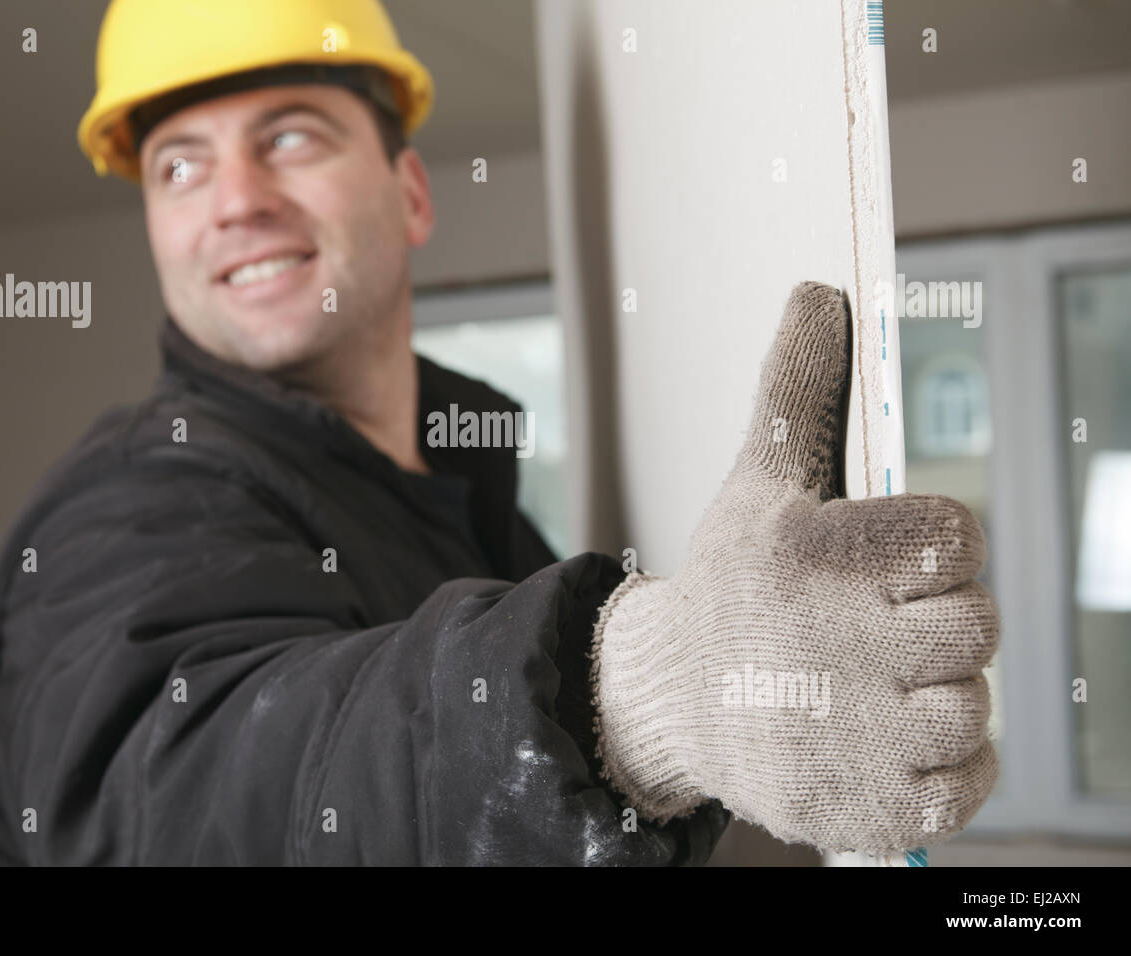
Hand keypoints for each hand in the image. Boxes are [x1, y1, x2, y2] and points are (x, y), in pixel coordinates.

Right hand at [588, 281, 999, 853]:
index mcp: (813, 557)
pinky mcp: (867, 806)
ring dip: (936, 694)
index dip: (933, 553)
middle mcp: (833, 646)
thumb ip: (798, 390)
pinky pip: (968, 779)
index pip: (958, 541)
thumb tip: (819, 292)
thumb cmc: (730, 587)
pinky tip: (887, 737)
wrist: (674, 704)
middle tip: (874, 631)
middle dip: (935, 624)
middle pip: (976, 625)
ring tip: (873, 685)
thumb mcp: (755, 484)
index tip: (885, 569)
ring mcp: (852, 735)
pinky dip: (945, 763)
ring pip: (974, 704)